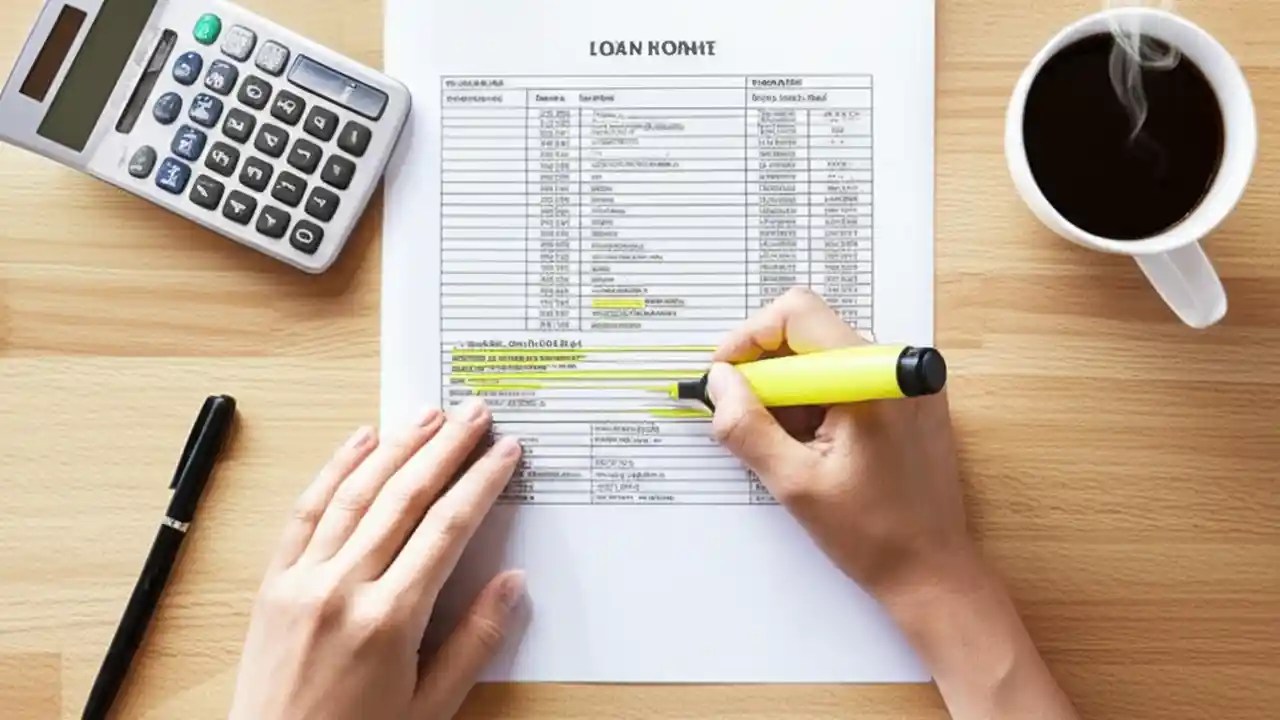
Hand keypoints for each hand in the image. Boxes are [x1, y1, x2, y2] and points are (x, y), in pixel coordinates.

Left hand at [230, 400, 524, 719]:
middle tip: (475, 414)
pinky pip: (304, 512)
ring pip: (355, 494)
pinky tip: (359, 441)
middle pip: (404, 498)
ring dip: (396, 447)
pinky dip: (333, 470)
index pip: (447, 530)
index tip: (504, 452)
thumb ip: (475, 641)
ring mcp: (302, 580)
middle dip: (446, 449)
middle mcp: (343, 590)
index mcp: (390, 621)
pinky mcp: (272, 583)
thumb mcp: (431, 706)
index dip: (480, 483)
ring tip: (429, 415)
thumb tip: (513, 583)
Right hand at [708, 288, 1076, 719]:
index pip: (798, 314)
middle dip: (770, 377)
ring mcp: (907, 383)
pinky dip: (818, 406)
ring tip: (794, 451)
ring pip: (824, 360)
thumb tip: (719, 382)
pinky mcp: (909, 400)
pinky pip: (847, 380)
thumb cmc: (876, 536)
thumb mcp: (794, 483)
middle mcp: (898, 367)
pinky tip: (818, 451)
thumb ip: (747, 426)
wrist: (933, 573)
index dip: (749, 338)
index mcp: (873, 378)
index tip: (725, 377)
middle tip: (751, 425)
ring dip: (793, 396)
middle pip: (809, 335)